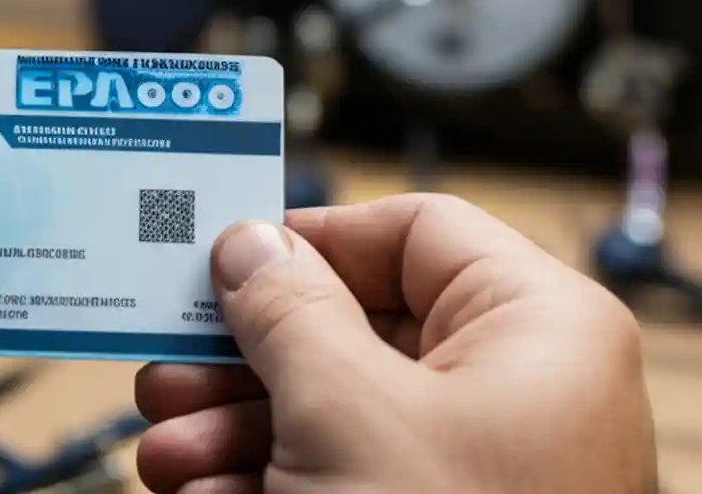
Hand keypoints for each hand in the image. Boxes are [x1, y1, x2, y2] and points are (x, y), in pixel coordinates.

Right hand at [135, 194, 655, 493]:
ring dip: (235, 427)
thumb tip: (250, 245)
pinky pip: (339, 472)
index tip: (225, 259)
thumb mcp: (343, 409)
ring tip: (169, 451)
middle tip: (169, 364)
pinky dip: (264, 480)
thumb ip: (286, 309)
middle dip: (244, 356)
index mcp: (532, 327)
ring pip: (332, 407)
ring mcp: (471, 462)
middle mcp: (513, 388)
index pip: (413, 232)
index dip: (311, 237)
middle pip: (353, 327)